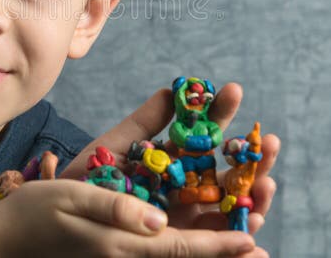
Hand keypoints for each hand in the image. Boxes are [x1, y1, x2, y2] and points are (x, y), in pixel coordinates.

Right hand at [0, 178, 255, 257]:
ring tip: (247, 229)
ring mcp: (125, 255)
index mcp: (124, 245)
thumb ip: (114, 209)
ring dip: (211, 239)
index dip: (221, 244)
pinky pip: (161, 249)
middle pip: (188, 253)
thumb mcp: (70, 199)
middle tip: (259, 230)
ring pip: (178, 252)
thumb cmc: (34, 215)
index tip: (255, 242)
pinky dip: (188, 239)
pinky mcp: (118, 251)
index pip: (182, 248)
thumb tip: (157, 221)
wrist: (5, 243)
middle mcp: (131, 254)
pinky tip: (200, 224)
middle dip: (227, 242)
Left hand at [61, 83, 279, 251]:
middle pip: (231, 176)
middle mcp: (187, 192)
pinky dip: (236, 247)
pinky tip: (254, 241)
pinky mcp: (178, 245)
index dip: (220, 115)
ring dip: (256, 199)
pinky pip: (212, 249)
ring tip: (267, 182)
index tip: (233, 90)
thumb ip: (144, 123)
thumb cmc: (87, 182)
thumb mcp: (115, 148)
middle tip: (268, 140)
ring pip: (232, 212)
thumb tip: (171, 89)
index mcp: (175, 164)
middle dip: (255, 159)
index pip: (205, 137)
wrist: (61, 216)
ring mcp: (187, 221)